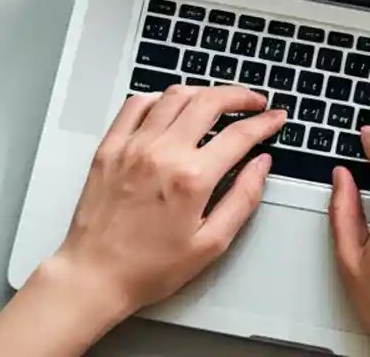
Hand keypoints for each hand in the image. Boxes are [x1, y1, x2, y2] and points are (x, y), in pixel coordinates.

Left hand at [0, 85, 285, 356]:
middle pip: (209, 102)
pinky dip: (160, 98)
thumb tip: (262, 164)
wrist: (93, 277)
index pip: (240, 134)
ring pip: (175, 96)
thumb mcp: (212, 243)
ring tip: (218, 101)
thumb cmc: (150, 267)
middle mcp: (162, 153)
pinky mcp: (109, 148)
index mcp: (192, 179)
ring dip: (204, 92)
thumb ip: (243, 198)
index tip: (276, 118)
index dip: (265, 122)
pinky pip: (136, 105)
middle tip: (254, 102)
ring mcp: (132, 146)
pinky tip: (172, 107)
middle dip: (239, 96)